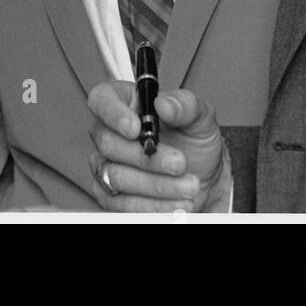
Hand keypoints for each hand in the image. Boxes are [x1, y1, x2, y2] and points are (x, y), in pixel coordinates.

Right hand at [87, 80, 231, 212]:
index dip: (113, 113)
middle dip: (147, 157)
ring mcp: (106, 165)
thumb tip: (164, 104)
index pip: (102, 99)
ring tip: (188, 186)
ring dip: (156, 185)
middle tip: (179, 163)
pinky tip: (177, 203)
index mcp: (123, 102)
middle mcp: (109, 132)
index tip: (136, 128)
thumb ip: (184, 105)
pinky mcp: (112, 196)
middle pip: (109, 144)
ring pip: (117, 177)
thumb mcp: (199, 116)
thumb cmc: (193, 139)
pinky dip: (153, 206)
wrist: (203, 175)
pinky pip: (123, 205)